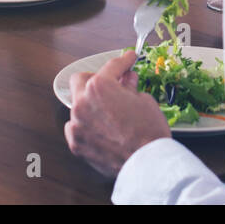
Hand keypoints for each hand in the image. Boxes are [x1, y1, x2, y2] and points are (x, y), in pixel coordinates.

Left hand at [65, 50, 169, 177]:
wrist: (147, 163)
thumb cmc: (148, 132)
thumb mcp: (144, 101)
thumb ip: (130, 88)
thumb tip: (127, 81)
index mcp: (100, 87)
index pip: (111, 66)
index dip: (123, 60)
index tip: (127, 60)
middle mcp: (83, 103)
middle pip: (81, 80)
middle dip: (96, 79)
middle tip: (111, 83)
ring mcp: (77, 124)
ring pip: (78, 105)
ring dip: (91, 104)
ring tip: (109, 111)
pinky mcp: (76, 143)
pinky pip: (76, 127)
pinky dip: (86, 125)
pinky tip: (101, 128)